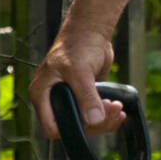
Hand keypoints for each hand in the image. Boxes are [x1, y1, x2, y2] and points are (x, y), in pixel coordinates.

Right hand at [28, 24, 125, 138]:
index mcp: (42, 94)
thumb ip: (87, 96)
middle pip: (72, 126)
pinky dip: (106, 114)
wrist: (91, 30)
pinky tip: (118, 108)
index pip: (51, 126)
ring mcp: (68, 98)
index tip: (94, 121)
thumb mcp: (80, 71)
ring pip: (85, 122)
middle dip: (95, 123)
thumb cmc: (78, 44)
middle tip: (114, 110)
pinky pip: (93, 113)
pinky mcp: (83, 96)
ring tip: (118, 108)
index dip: (72, 129)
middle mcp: (52, 99)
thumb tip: (94, 120)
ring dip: (104, 119)